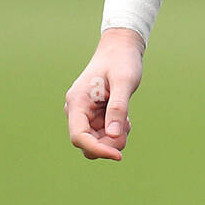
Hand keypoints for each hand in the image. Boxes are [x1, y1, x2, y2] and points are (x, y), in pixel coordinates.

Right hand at [65, 28, 143, 160]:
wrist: (121, 49)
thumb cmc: (121, 61)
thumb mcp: (124, 82)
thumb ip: (118, 108)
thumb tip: (113, 136)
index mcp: (77, 102)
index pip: (79, 137)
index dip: (98, 149)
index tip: (118, 155)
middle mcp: (77, 110)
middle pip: (87, 143)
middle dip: (109, 143)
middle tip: (127, 125)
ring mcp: (85, 114)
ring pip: (96, 142)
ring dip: (114, 138)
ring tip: (126, 118)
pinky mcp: (94, 116)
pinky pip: (103, 135)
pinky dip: (116, 132)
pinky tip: (124, 117)